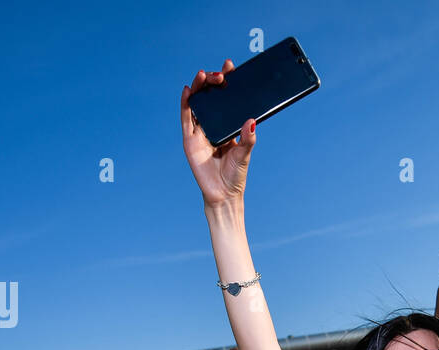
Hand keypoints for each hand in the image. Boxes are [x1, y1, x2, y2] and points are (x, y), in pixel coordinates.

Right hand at [181, 61, 255, 208]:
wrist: (223, 194)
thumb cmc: (235, 174)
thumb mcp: (245, 153)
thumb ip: (248, 138)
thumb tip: (251, 121)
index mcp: (226, 125)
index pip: (225, 98)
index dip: (227, 82)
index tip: (230, 67)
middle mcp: (212, 125)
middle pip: (210, 97)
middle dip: (214, 82)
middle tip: (221, 75)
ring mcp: (199, 131)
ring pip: (197, 103)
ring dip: (200, 87)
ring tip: (204, 75)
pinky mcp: (189, 139)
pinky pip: (186, 118)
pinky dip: (186, 103)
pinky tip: (189, 90)